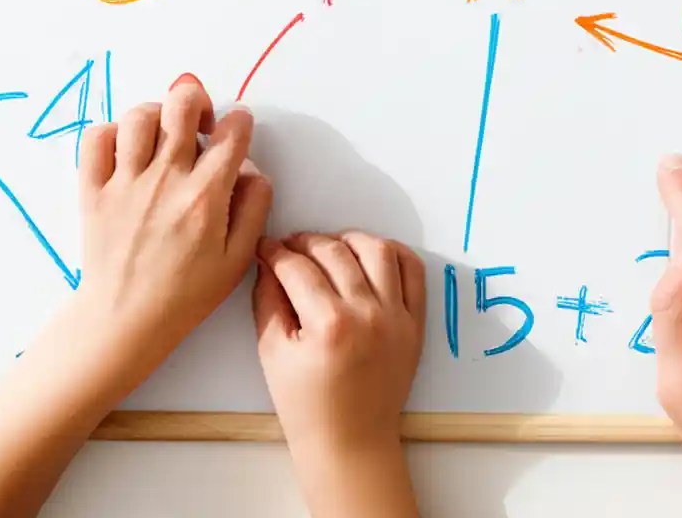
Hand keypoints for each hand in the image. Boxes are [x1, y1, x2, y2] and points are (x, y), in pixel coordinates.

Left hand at [0, 75, 272, 517]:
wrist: (127, 318)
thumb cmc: (186, 293)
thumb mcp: (237, 257)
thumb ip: (253, 207)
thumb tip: (252, 169)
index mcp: (207, 195)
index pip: (232, 130)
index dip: (239, 123)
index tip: (236, 130)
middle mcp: (166, 178)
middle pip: (182, 103)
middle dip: (196, 99)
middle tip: (197, 122)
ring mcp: (126, 181)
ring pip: (140, 114)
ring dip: (156, 114)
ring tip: (161, 135)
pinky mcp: (93, 188)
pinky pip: (97, 137)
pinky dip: (112, 133)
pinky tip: (127, 150)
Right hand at [254, 231, 424, 517]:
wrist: (351, 441)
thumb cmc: (308, 406)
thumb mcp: (272, 352)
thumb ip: (267, 300)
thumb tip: (268, 261)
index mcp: (328, 325)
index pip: (296, 267)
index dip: (274, 252)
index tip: (266, 249)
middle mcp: (367, 315)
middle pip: (334, 251)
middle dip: (305, 242)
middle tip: (290, 248)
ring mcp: (396, 317)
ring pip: (377, 250)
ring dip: (349, 239)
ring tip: (329, 248)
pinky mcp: (415, 323)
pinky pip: (413, 271)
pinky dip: (393, 253)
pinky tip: (369, 255)